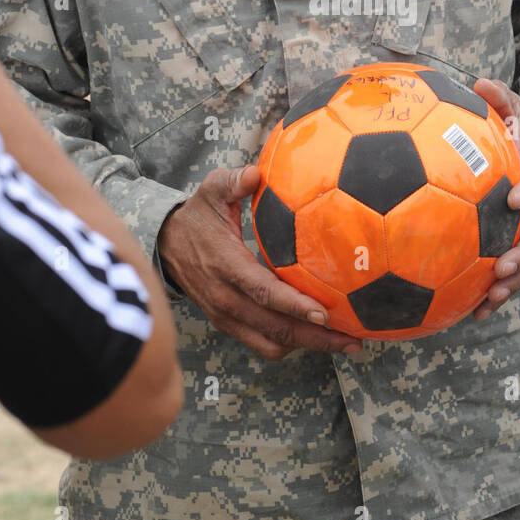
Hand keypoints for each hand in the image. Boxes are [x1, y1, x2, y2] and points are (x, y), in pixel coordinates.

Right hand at [158, 164, 361, 360]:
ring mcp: (226, 317)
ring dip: (307, 345)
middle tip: (353, 340)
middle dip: (316, 337)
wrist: (166, 245)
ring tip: (343, 343)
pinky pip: (262, 345)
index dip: (294, 305)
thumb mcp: (211, 191)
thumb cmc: (198, 216)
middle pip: (276, 328)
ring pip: (272, 343)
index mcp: (226, 266)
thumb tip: (255, 174)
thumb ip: (233, 181)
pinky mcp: (228, 325)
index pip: (263, 292)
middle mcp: (226, 299)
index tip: (325, 312)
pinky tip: (315, 336)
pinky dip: (288, 344)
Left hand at [472, 78, 519, 316]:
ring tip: (490, 296)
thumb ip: (500, 99)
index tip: (511, 199)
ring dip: (514, 283)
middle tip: (500, 267)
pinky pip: (514, 278)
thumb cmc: (512, 138)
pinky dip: (497, 296)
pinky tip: (474, 312)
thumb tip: (480, 82)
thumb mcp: (510, 114)